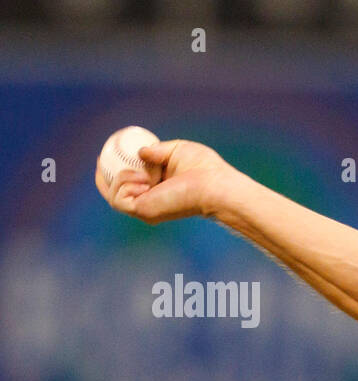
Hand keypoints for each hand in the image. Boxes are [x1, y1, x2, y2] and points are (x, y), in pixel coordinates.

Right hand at [95, 139, 234, 224]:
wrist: (214, 184)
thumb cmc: (204, 168)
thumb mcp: (177, 151)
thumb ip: (158, 151)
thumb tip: (141, 152)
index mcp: (157, 190)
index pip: (127, 183)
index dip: (113, 170)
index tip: (106, 154)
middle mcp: (150, 203)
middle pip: (113, 192)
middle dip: (103, 175)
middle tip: (102, 157)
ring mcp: (145, 210)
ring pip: (113, 195)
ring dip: (121, 177)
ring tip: (146, 174)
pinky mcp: (143, 212)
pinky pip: (118, 198)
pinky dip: (124, 184)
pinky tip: (143, 179)